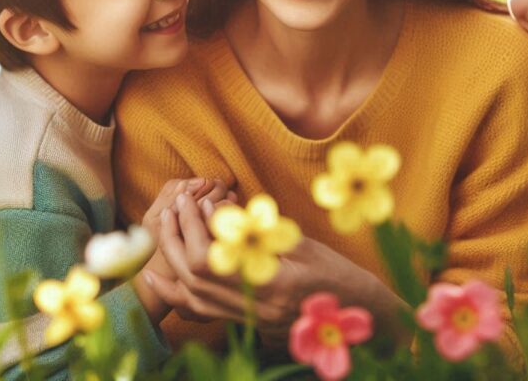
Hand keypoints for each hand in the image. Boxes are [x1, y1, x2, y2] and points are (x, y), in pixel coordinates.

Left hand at [143, 194, 408, 345]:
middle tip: (174, 207)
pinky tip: (164, 279)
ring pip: (194, 299)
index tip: (196, 201)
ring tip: (163, 230)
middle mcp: (255, 310)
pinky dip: (180, 294)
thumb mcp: (306, 246)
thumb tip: (224, 213)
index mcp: (271, 286)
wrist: (363, 316)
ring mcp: (251, 322)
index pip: (215, 260)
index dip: (197, 229)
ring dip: (171, 264)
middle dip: (177, 240)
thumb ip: (265, 235)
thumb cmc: (339, 274)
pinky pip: (204, 313)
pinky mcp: (250, 325)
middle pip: (196, 279)